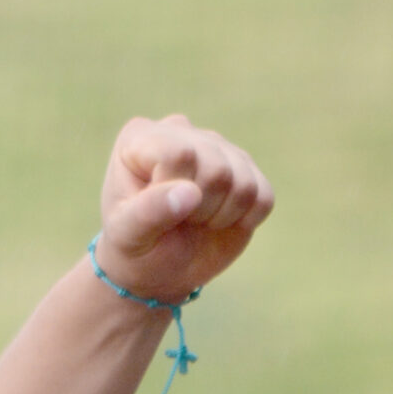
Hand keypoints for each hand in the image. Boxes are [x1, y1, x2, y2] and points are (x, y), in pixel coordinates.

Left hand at [96, 115, 273, 304]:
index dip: (174, 193)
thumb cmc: (133, 244)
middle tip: (177, 220)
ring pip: (245, 183)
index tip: (153, 210)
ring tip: (194, 219)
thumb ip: (148, 212)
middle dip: (199, 209)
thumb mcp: (128, 235)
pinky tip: (218, 220)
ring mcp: (216, 144)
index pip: (179, 155)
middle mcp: (179, 130)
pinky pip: (264, 196)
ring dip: (221, 216)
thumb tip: (191, 192)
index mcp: (139, 136)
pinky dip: (244, 220)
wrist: (157, 264)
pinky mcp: (245, 166)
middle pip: (218, 169)